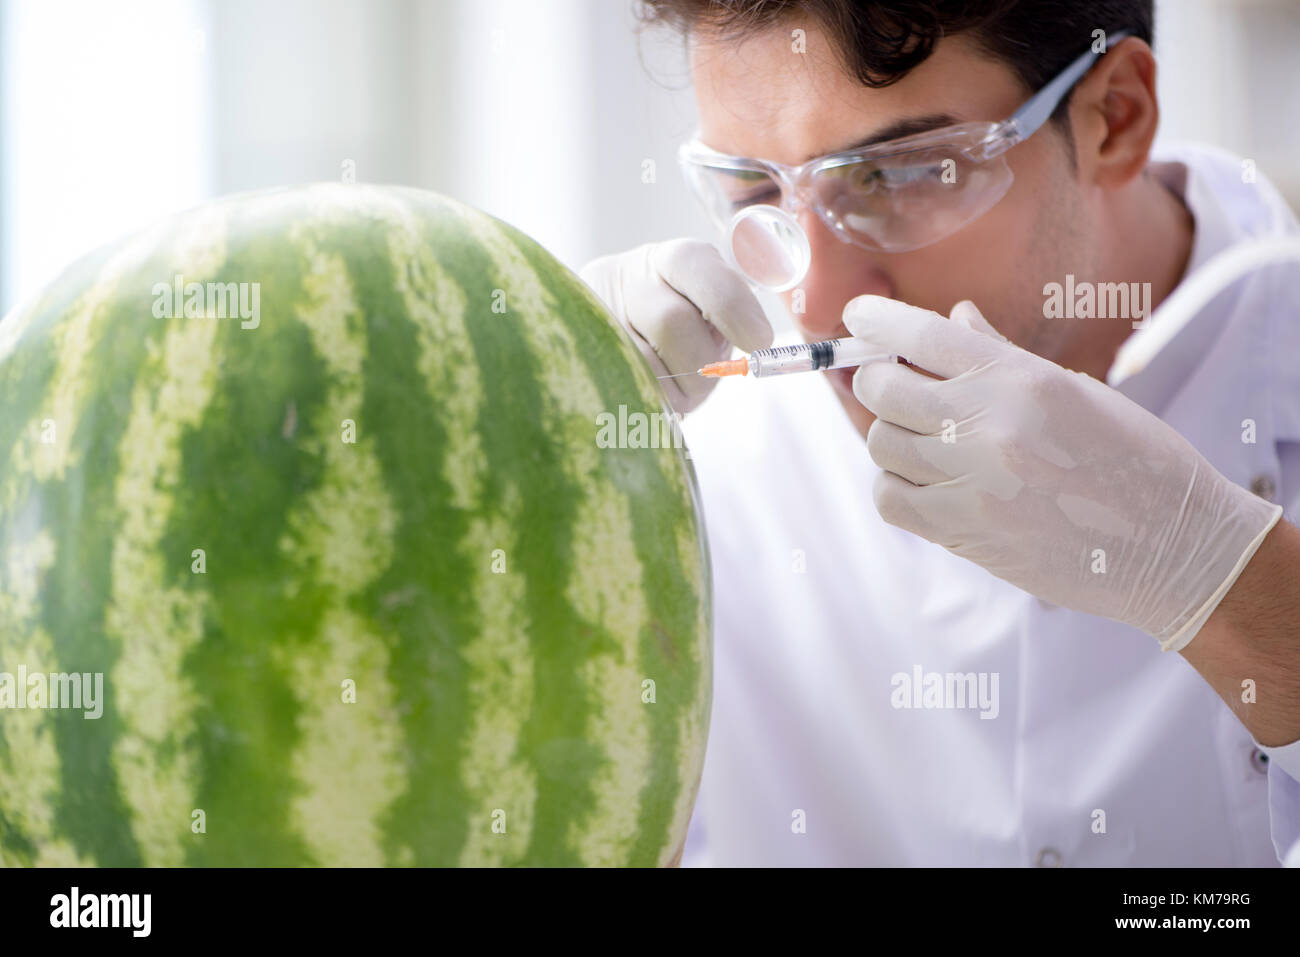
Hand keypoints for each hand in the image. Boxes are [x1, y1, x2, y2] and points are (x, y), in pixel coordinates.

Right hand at [579, 240, 772, 414]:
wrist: (610, 307)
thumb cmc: (681, 310)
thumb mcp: (709, 297)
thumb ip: (729, 308)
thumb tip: (754, 341)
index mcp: (675, 259)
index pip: (700, 270)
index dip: (733, 306)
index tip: (760, 340)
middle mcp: (632, 277)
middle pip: (672, 323)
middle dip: (703, 362)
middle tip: (713, 375)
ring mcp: (600, 314)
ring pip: (646, 365)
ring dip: (679, 390)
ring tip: (685, 385)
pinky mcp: (584, 349)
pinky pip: (627, 389)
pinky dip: (655, 402)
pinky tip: (660, 391)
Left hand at [846, 295, 1282, 651]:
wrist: (1174, 546)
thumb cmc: (1134, 460)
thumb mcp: (1075, 390)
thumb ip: (1000, 355)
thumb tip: (953, 318)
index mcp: (1020, 378)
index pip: (921, 333)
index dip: (876, 320)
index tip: (857, 315)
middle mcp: (989, 424)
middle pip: (884, 388)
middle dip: (878, 380)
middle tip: (894, 385)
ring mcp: (972, 481)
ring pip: (881, 443)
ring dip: (892, 437)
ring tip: (927, 442)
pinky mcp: (964, 532)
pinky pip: (890, 498)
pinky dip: (895, 486)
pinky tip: (926, 482)